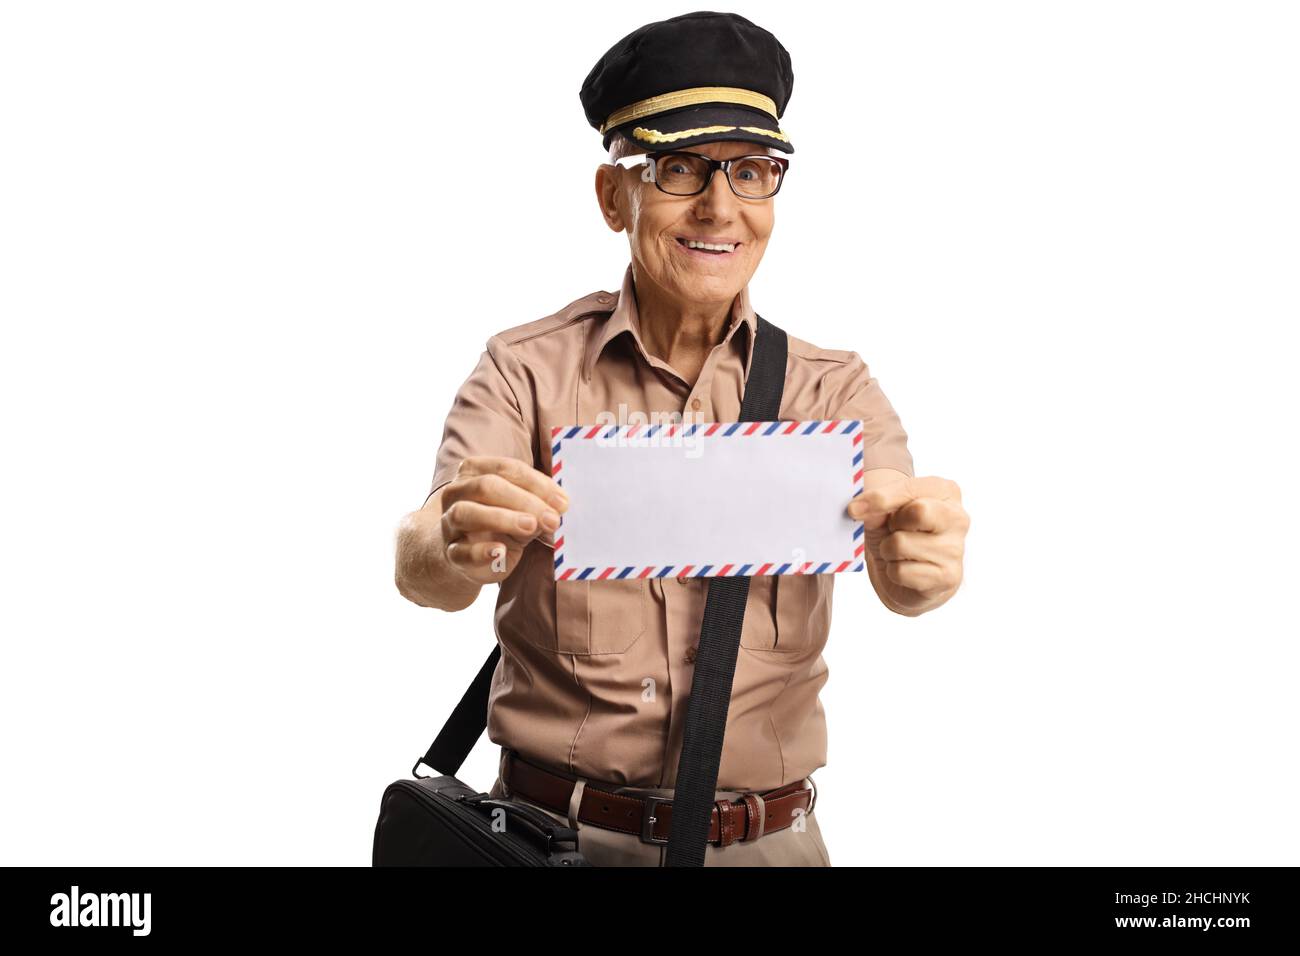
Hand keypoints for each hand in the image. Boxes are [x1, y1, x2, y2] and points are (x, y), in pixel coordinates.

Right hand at [439, 456, 568, 584]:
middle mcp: (456, 492)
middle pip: (487, 486)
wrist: (469, 557)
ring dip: (502, 518)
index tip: (563, 502)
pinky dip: (481, 551)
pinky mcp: (450, 552)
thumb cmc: (500, 525)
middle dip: (524, 501)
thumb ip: (537, 504)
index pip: (507, 469)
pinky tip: (500, 551)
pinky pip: (461, 551)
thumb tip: (560, 506)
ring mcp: (449, 522)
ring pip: (467, 513)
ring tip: (530, 527)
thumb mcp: (521, 510)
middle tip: (552, 518)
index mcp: (475, 471)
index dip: (537, 484)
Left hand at [847, 476, 967, 609]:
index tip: (853, 509)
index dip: (878, 499)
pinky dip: (893, 571)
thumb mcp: (884, 511)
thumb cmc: (897, 533)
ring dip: (888, 550)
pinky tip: (905, 569)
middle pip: (918, 512)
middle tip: (892, 530)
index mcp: (945, 492)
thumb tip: (857, 509)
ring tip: (898, 552)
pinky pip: (902, 571)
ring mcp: (956, 549)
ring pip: (901, 544)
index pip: (910, 489)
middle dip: (892, 525)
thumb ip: (876, 504)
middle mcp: (958, 518)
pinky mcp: (948, 578)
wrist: (907, 576)